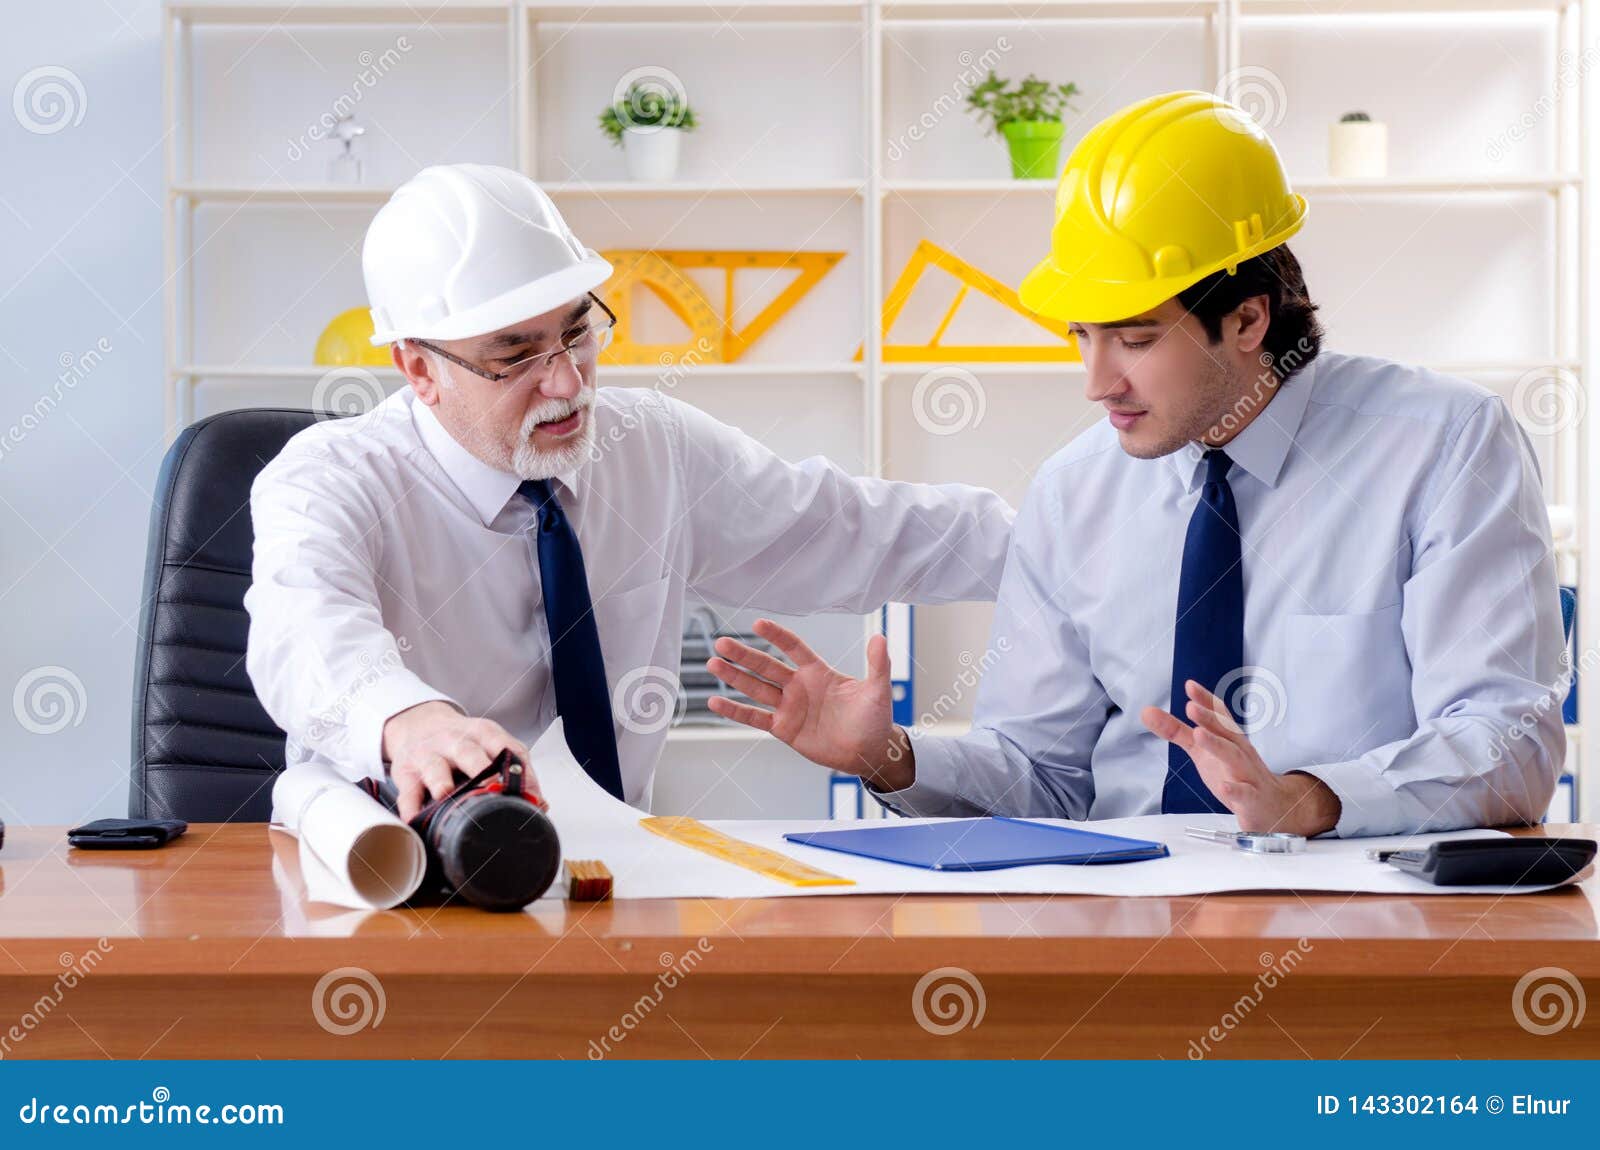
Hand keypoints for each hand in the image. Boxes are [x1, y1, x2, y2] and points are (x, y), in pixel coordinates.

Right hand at [380, 700, 538, 821]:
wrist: (418, 724)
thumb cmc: (461, 741)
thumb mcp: (490, 743)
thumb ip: (517, 769)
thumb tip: (539, 804)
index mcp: (482, 733)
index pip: (502, 744)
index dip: (515, 766)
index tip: (526, 789)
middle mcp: (454, 741)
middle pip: (467, 751)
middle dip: (480, 768)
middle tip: (491, 787)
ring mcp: (428, 755)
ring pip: (434, 767)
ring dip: (441, 781)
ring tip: (446, 794)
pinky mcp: (405, 772)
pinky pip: (407, 792)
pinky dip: (411, 808)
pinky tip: (416, 820)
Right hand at [705, 619, 914, 790]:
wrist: (868, 752)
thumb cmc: (875, 719)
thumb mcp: (878, 690)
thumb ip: (878, 664)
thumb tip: (881, 637)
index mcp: (818, 672)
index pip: (793, 648)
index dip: (776, 636)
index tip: (758, 623)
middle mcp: (799, 686)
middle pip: (766, 666)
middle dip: (744, 655)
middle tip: (722, 643)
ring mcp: (789, 707)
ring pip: (756, 688)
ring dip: (734, 677)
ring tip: (713, 664)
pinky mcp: (783, 728)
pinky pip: (754, 717)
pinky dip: (735, 711)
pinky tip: (715, 701)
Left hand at [1140, 680, 1340, 836]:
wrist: (1273, 808)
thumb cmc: (1236, 774)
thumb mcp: (1202, 751)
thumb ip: (1176, 731)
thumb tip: (1147, 711)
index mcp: (1229, 739)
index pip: (1220, 716)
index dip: (1206, 701)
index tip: (1190, 686)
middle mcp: (1241, 753)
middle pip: (1226, 733)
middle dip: (1209, 719)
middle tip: (1190, 706)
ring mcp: (1248, 776)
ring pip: (1234, 758)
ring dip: (1217, 745)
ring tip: (1199, 734)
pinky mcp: (1251, 800)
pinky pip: (1245, 794)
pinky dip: (1235, 790)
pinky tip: (1224, 787)